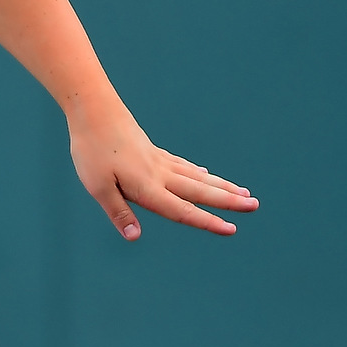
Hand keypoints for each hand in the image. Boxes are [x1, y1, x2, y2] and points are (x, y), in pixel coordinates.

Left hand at [67, 103, 257, 239]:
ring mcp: (159, 161)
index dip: (207, 222)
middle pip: (199, 191)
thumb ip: (118, 212)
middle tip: (255, 205)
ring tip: (244, 193)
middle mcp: (159, 174)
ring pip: (197, 177)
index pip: (182, 210)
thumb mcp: (97, 186)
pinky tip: (207, 174)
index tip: (232, 229)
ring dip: (221, 186)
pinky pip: (182, 165)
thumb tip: (135, 237)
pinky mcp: (153, 151)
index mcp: (147, 186)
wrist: (93, 110)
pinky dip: (198, 173)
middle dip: (228, 201)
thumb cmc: (91, 150)